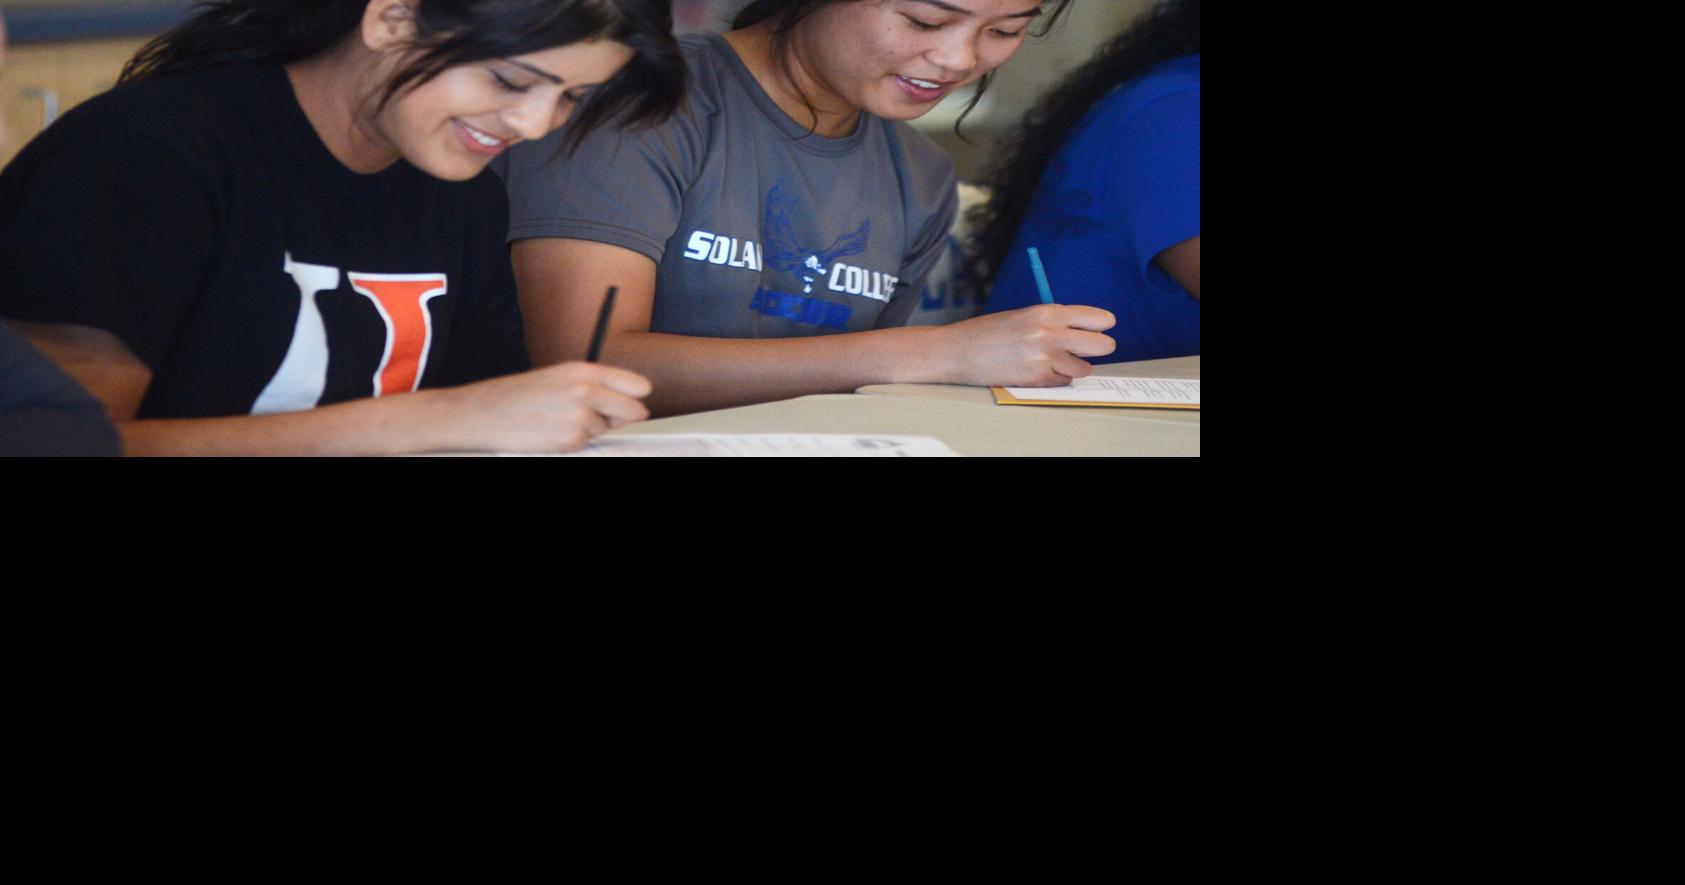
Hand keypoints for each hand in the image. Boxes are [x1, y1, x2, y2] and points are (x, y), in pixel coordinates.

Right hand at [441, 361, 652, 452]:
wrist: (480, 414)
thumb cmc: (516, 395)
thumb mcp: (557, 378)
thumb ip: (593, 386)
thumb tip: (628, 404)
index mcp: (583, 370)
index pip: (636, 385)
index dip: (636, 397)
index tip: (634, 402)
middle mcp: (585, 391)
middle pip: (633, 410)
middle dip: (621, 417)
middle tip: (600, 417)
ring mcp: (579, 417)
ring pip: (606, 429)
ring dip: (589, 429)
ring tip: (558, 420)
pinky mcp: (569, 440)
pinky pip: (586, 444)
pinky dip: (573, 442)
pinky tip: (550, 432)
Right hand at [941, 305, 1116, 386]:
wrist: (958, 351)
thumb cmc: (989, 333)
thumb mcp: (1024, 316)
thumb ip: (1054, 322)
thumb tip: (1086, 332)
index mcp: (1047, 311)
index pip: (1096, 319)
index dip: (1102, 325)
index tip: (1103, 329)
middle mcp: (1049, 332)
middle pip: (1101, 344)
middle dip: (1101, 348)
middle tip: (1095, 349)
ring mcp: (1044, 357)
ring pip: (1083, 368)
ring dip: (1074, 367)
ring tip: (1054, 362)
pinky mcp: (1036, 378)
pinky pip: (1062, 382)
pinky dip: (1055, 379)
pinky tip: (1037, 371)